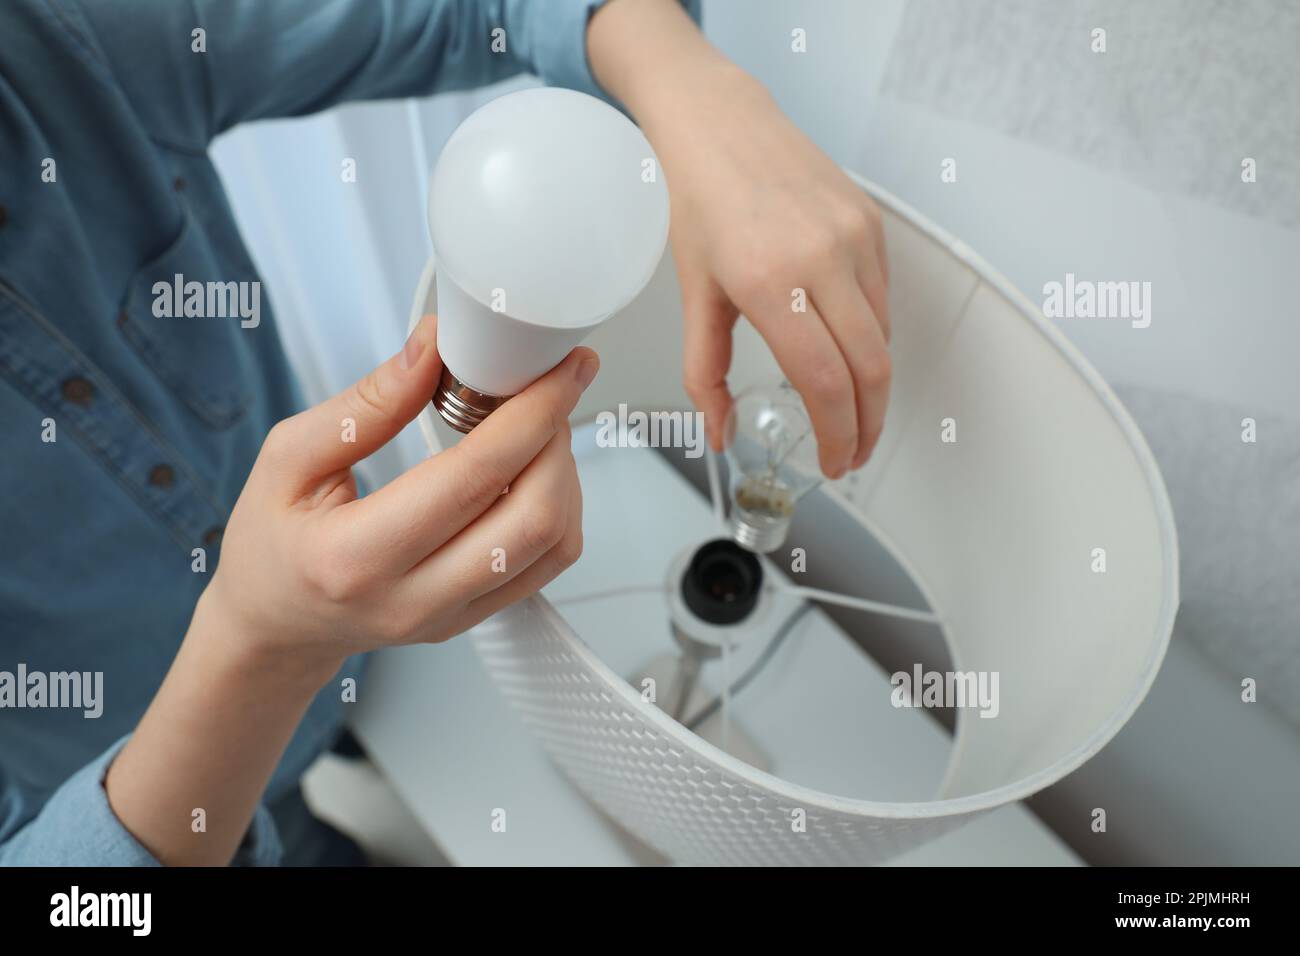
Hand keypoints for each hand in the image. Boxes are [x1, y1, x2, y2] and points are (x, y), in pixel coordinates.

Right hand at [205, 314, 597, 674]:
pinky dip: (557, 510)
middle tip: (550, 391)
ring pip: (552, 546)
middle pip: (533, 520)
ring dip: (564, 476)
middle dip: (557, 441)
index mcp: (356, 556)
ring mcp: (448, 617)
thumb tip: (434, 349)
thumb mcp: (288, 457)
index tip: (559, 370)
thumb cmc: (272, 540)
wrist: (273, 622)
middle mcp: (411, 598)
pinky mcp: (472, 619)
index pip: (473, 479)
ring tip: (538, 429)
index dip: (531, 416)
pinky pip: (545, 566)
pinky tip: (532, 472)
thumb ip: (366, 403)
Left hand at [589, 1, 890, 478]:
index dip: (838, 435)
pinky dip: (871, 337)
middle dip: (867, 425)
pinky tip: (846, 348)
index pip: (825, 384)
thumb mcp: (693, 295)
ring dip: (871, 386)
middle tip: (852, 453)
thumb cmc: (700, 204)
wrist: (721, 124)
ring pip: (882, 338)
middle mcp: (821, 259)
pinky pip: (883, 300)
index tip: (835, 462)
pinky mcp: (870, 223)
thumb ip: (705, 374)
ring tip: (848, 409)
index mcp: (771, 283)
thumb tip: (719, 433)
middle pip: (870, 370)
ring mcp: (853, 237)